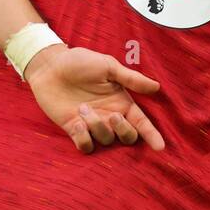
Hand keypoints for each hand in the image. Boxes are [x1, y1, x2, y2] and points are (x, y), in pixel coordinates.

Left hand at [24, 44, 164, 153]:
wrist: (50, 66)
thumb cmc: (80, 62)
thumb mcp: (108, 66)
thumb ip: (131, 79)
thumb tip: (156, 87)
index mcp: (122, 102)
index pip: (141, 123)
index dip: (152, 135)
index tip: (160, 147)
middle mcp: (110, 116)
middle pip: (127, 137)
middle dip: (124, 131)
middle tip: (113, 116)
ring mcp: (92, 124)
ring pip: (106, 140)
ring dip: (97, 127)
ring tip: (83, 108)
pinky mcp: (74, 129)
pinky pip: (86, 146)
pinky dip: (84, 139)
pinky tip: (77, 123)